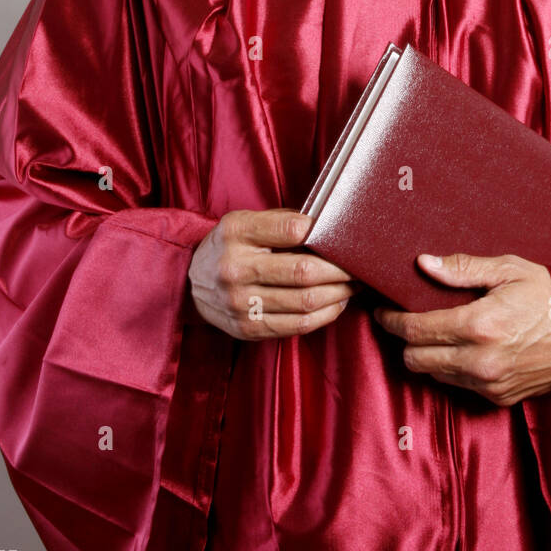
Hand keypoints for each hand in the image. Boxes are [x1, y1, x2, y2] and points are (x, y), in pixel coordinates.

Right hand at [188, 208, 357, 339]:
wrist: (191, 282)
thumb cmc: (230, 246)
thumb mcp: (245, 221)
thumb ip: (281, 222)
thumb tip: (327, 227)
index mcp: (237, 232)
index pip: (291, 229)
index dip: (323, 232)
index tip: (344, 235)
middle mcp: (236, 268)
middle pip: (304, 272)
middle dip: (340, 270)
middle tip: (360, 265)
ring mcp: (240, 303)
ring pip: (305, 302)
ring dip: (339, 294)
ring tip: (352, 285)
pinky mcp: (248, 329)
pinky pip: (297, 326)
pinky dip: (325, 315)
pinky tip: (336, 303)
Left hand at [374, 253, 550, 405]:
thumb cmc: (548, 295)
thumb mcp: (508, 269)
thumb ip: (462, 268)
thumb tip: (424, 264)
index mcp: (479, 325)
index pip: (416, 330)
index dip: (392, 321)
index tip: (384, 311)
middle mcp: (480, 360)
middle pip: (415, 359)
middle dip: (405, 341)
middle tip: (405, 321)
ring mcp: (489, 383)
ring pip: (433, 375)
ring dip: (427, 356)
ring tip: (434, 333)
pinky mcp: (498, 397)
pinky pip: (458, 385)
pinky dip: (452, 368)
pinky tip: (462, 348)